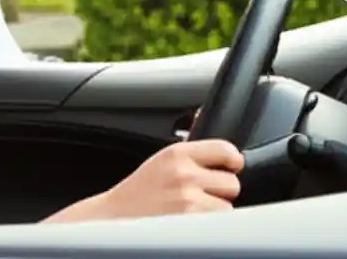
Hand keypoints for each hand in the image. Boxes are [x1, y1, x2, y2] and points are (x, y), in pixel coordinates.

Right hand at [100, 139, 243, 217]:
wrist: (115, 218)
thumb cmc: (139, 193)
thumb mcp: (161, 161)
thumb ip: (191, 152)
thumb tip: (206, 118)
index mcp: (177, 154)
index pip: (226, 150)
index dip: (232, 161)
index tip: (230, 167)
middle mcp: (184, 175)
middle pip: (232, 183)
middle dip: (220, 191)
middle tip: (200, 195)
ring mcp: (188, 201)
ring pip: (228, 207)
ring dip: (214, 211)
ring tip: (192, 211)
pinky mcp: (191, 224)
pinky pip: (219, 224)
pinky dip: (209, 227)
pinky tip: (191, 223)